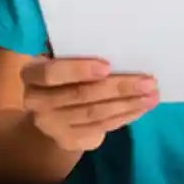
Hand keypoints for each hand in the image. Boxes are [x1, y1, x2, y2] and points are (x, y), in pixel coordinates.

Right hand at [20, 57, 158, 151]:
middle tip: (148, 81)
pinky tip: (141, 107)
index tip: (108, 66)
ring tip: (152, 95)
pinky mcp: (67, 141)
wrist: (51, 110)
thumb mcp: (65, 57)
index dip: (79, 70)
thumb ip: (82, 51)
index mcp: (32, 73)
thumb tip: (122, 42)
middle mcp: (36, 101)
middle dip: (118, 87)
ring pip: (94, 114)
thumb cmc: (65, 73)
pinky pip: (101, 128)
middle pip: (81, 95)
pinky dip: (124, 116)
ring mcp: (51, 125)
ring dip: (127, 104)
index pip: (52, 73)